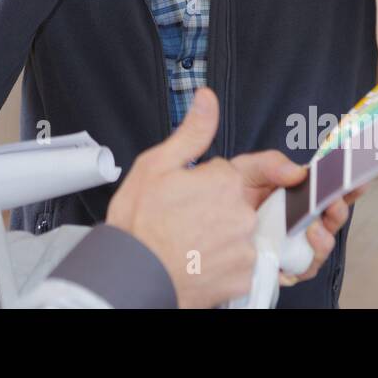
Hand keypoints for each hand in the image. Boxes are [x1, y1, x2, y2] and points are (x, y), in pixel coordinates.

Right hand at [105, 88, 256, 307]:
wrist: (131, 275)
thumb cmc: (139, 223)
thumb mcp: (156, 165)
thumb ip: (192, 132)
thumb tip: (208, 100)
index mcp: (225, 182)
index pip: (247, 170)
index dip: (232, 177)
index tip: (230, 186)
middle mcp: (242, 214)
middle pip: (245, 202)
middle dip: (222, 206)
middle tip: (189, 216)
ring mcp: (245, 248)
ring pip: (245, 233)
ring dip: (225, 235)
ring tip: (191, 241)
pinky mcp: (245, 277)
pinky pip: (245, 264)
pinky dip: (226, 262)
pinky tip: (200, 260)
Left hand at [230, 154, 363, 285]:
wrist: (202, 220)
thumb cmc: (227, 194)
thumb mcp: (247, 169)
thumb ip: (271, 164)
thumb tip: (299, 172)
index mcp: (296, 194)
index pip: (329, 191)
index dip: (347, 187)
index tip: (358, 180)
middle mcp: (300, 220)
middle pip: (332, 219)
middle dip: (339, 211)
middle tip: (334, 203)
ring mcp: (294, 244)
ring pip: (323, 245)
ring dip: (326, 237)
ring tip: (316, 228)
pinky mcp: (285, 265)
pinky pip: (305, 267)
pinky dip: (309, 258)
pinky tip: (302, 245)